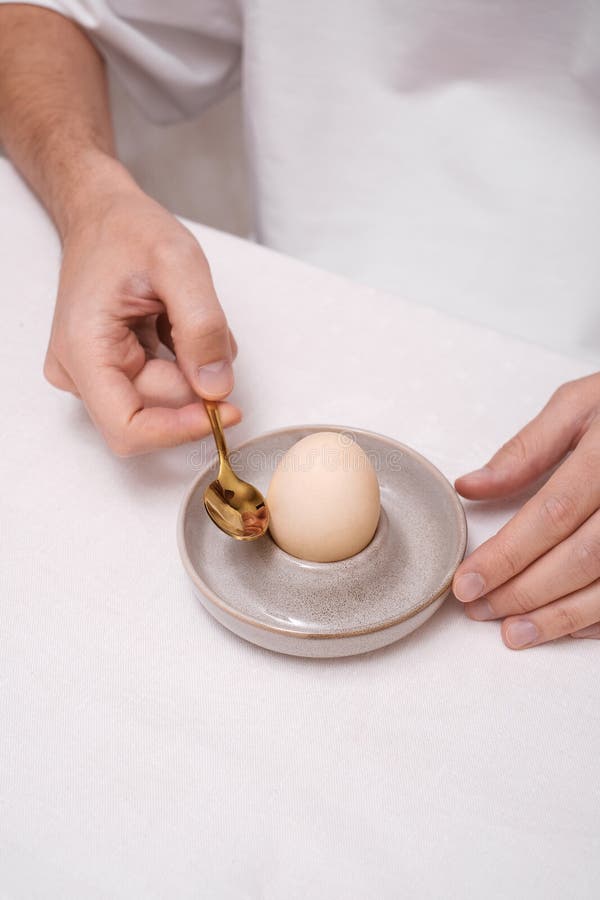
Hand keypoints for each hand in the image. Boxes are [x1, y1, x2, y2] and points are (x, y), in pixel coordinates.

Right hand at [44, 177, 240, 454]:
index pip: (129, 428)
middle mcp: (78, 371)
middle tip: (214, 341)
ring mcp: (92, 374)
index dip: (180, 429)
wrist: (103, 214)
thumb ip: (202, 327)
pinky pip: (160, 386)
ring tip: (185, 318)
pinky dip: (183, 363)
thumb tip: (216, 389)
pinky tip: (175, 325)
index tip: (225, 411)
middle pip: (151, 416)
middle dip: (193, 387)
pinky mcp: (109, 370)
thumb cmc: (129, 230)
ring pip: (161, 401)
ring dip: (191, 370)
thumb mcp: (180, 264)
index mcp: (84, 350)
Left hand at [453, 373, 599, 648]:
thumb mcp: (580, 405)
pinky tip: (566, 627)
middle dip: (524, 592)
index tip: (467, 581)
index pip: (550, 516)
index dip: (506, 555)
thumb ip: (526, 449)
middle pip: (579, 559)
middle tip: (480, 609)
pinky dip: (599, 619)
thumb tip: (470, 486)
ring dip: (559, 616)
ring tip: (515, 632)